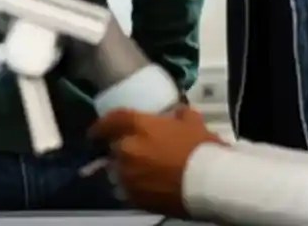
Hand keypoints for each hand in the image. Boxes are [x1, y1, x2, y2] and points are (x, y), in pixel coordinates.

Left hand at [89, 105, 221, 218]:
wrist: (210, 183)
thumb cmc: (201, 149)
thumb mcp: (194, 123)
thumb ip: (182, 114)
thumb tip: (178, 111)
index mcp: (136, 126)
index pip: (109, 121)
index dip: (101, 126)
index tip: (97, 132)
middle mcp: (125, 149)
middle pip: (113, 148)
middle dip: (120, 150)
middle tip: (134, 153)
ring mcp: (127, 175)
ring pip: (117, 171)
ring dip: (125, 170)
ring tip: (142, 173)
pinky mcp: (133, 197)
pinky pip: (126, 190)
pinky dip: (132, 188)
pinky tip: (146, 188)